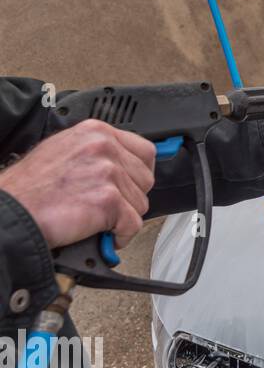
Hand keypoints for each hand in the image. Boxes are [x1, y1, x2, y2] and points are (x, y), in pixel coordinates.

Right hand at [0, 120, 155, 250]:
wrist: (10, 212)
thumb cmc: (29, 189)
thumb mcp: (64, 151)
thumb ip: (97, 153)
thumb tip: (124, 165)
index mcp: (96, 131)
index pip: (145, 151)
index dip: (138, 175)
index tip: (130, 186)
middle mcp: (103, 146)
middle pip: (146, 180)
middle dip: (130, 198)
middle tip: (105, 206)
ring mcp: (107, 171)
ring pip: (141, 204)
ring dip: (122, 218)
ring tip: (94, 218)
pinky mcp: (108, 199)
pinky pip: (133, 224)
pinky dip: (119, 236)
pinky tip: (100, 233)